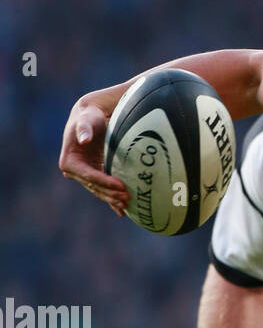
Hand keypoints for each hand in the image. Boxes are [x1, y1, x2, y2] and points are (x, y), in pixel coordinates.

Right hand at [58, 100, 128, 214]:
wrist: (91, 116)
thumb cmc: (89, 116)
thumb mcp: (86, 120)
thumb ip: (85, 128)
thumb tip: (84, 139)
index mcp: (69, 161)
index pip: (89, 176)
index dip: (105, 182)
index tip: (121, 185)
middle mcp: (74, 171)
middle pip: (95, 186)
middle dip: (111, 194)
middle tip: (128, 197)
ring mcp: (84, 175)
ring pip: (99, 191)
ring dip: (113, 199)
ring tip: (128, 203)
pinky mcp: (93, 175)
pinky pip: (103, 190)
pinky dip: (111, 201)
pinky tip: (121, 211)